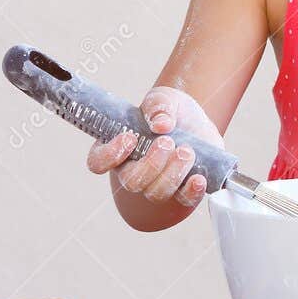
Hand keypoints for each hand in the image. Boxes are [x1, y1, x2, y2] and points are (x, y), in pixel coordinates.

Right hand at [86, 86, 222, 210]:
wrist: (197, 121)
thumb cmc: (171, 111)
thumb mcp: (163, 98)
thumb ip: (158, 106)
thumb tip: (161, 124)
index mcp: (117, 148)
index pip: (98, 162)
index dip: (110, 155)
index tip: (130, 138)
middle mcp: (133, 170)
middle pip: (132, 182)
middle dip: (151, 164)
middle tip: (167, 142)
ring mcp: (157, 183)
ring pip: (156, 193)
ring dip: (172, 174)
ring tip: (187, 151)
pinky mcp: (182, 189)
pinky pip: (183, 200)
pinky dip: (191, 192)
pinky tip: (199, 178)